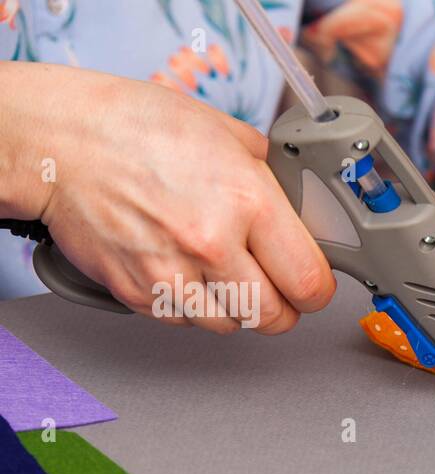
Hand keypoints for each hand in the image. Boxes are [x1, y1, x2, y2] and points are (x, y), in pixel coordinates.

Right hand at [4, 63, 332, 332]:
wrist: (58, 140)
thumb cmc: (135, 127)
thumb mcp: (227, 134)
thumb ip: (271, 177)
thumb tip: (302, 207)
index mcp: (247, 201)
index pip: (310, 282)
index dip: (317, 289)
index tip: (313, 285)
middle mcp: (212, 244)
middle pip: (275, 317)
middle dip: (282, 305)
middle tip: (274, 286)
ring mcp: (172, 274)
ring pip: (231, 326)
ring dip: (236, 308)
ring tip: (223, 272)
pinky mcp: (138, 293)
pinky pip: (185, 321)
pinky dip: (193, 306)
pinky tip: (185, 270)